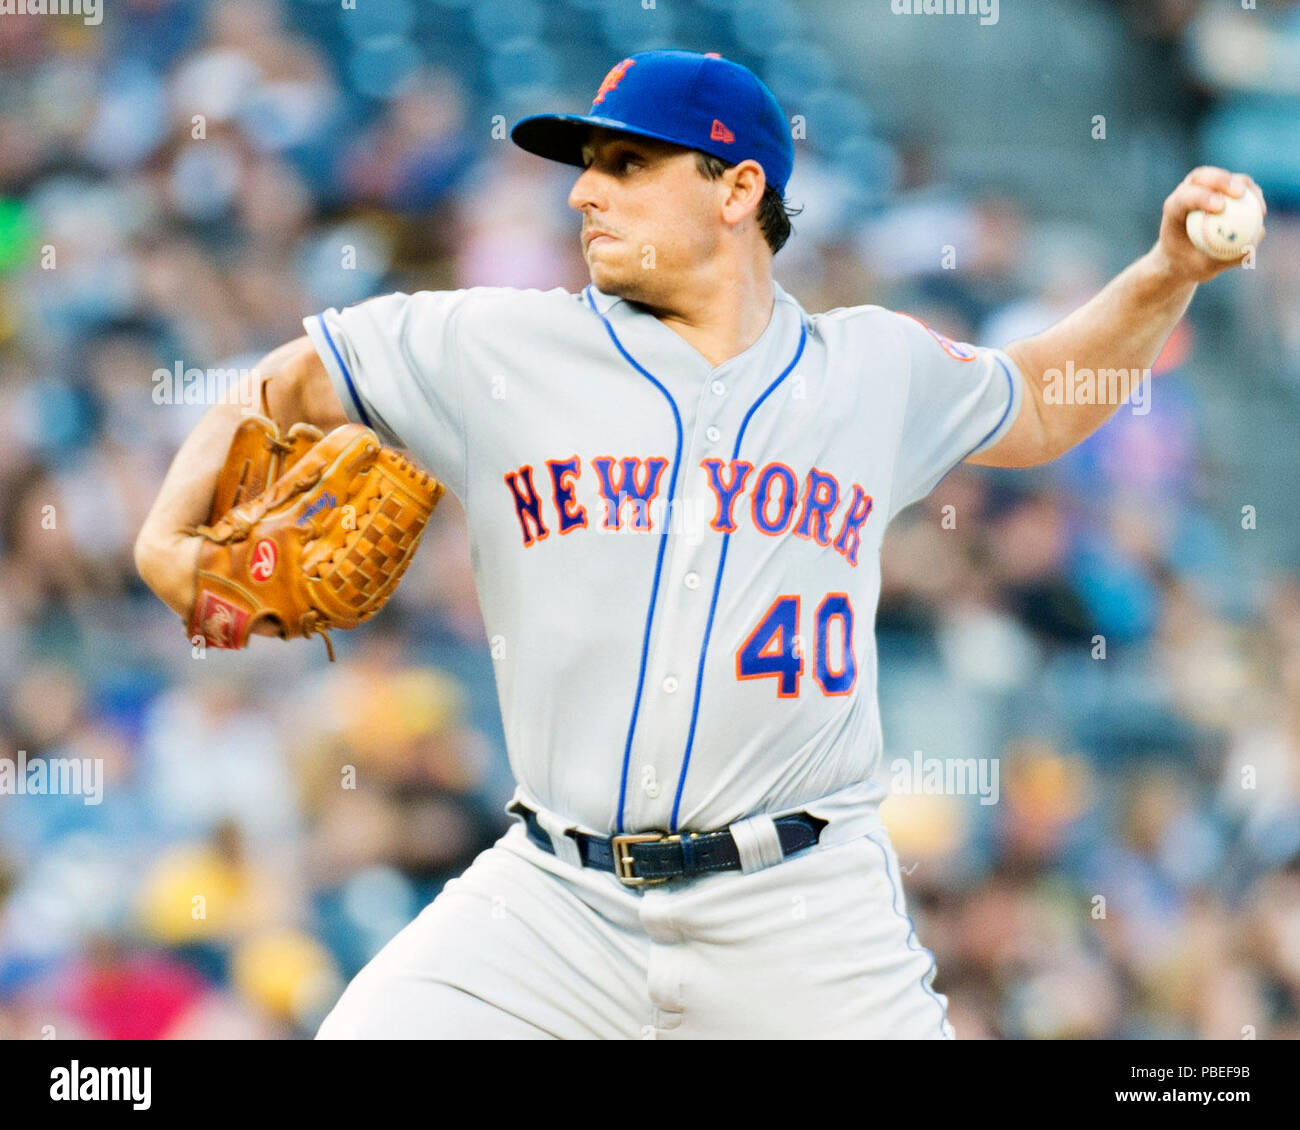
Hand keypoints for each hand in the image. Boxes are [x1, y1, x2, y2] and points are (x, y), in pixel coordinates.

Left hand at [1152, 166, 1266, 283]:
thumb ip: (1221, 261)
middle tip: (1240, 194)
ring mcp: (1205, 189)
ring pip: (1225, 178)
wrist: (1184, 257)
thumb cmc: (1188, 264)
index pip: (1184, 197)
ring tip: (1257, 206)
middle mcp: (1187, 193)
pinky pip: (1241, 188)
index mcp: (1173, 209)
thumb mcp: (1199, 270)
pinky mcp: (1223, 191)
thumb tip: (1248, 250)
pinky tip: (1261, 212)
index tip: (1219, 207)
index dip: (1201, 197)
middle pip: (1202, 176)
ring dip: (1243, 187)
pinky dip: (1252, 196)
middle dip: (1221, 181)